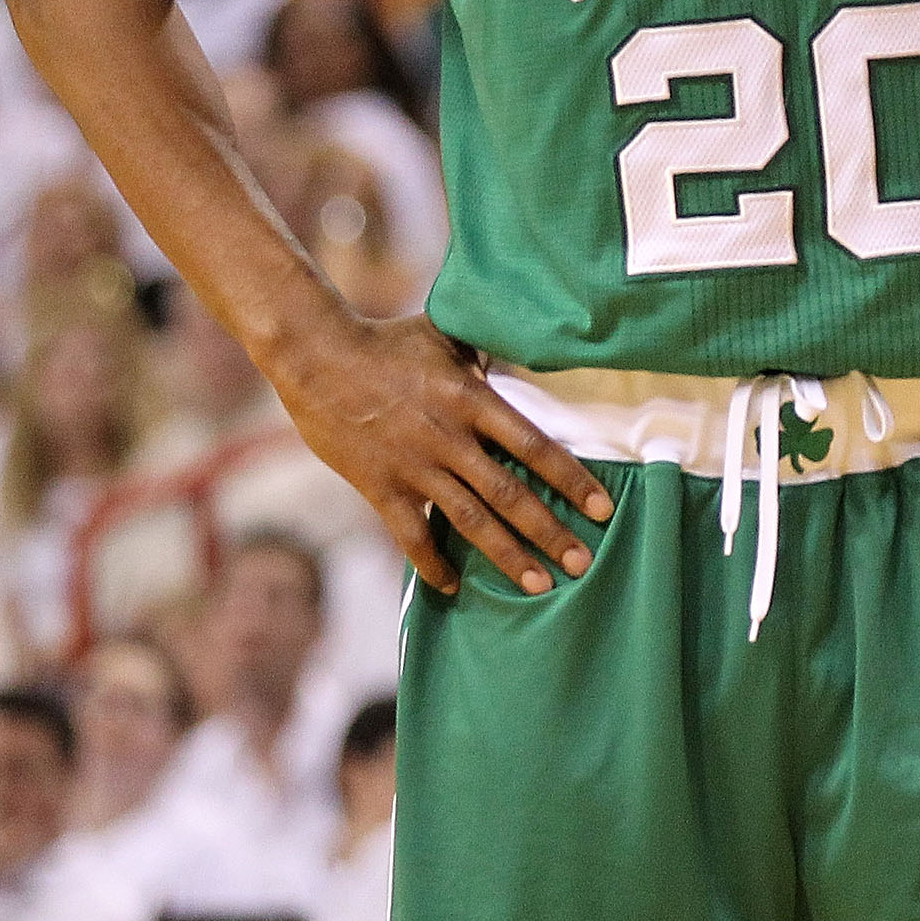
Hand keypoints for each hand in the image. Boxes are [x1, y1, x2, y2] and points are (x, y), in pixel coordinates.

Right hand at [265, 308, 611, 596]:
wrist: (318, 358)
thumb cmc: (389, 341)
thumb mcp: (448, 334)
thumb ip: (488, 349)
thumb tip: (534, 340)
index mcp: (471, 399)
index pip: (534, 446)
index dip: (571, 479)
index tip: (601, 508)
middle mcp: (449, 439)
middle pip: (510, 494)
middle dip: (550, 532)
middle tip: (582, 562)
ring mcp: (414, 467)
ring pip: (470, 521)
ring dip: (507, 556)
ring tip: (539, 584)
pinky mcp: (379, 487)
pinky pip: (411, 537)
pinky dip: (432, 564)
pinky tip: (453, 586)